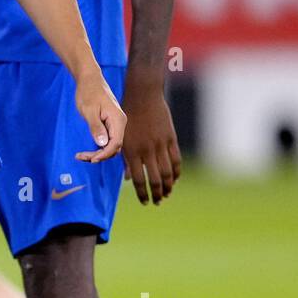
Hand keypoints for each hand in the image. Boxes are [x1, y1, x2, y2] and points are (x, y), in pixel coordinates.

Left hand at [74, 70, 125, 162]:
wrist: (89, 79)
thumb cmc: (88, 92)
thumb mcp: (89, 110)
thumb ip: (96, 127)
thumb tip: (102, 143)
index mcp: (118, 120)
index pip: (116, 144)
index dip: (104, 154)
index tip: (91, 159)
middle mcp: (119, 123)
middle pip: (114, 147)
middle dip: (99, 155)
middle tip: (81, 157)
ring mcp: (115, 124)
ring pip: (110, 145)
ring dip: (97, 153)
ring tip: (81, 155)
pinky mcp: (110, 124)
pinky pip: (107, 140)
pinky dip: (98, 146)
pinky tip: (86, 150)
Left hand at [121, 74, 181, 203]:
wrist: (143, 96)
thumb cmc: (128, 117)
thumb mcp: (121, 138)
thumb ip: (125, 159)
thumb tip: (128, 178)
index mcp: (132, 151)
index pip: (138, 180)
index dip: (142, 193)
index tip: (145, 202)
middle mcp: (147, 150)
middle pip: (156, 180)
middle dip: (156, 194)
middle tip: (157, 202)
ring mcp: (160, 144)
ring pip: (168, 173)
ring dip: (168, 187)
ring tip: (166, 194)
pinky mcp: (171, 138)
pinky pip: (176, 160)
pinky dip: (176, 172)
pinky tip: (174, 179)